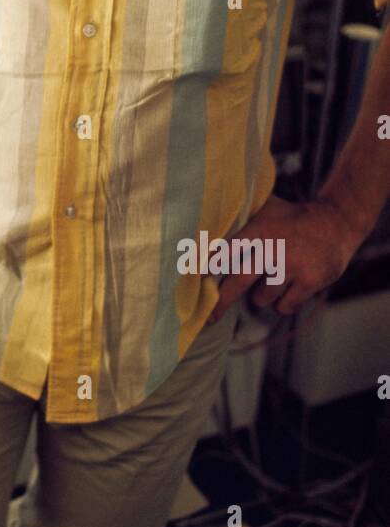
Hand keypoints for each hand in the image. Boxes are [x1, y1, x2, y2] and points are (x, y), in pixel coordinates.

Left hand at [205, 194, 362, 324]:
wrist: (336, 224)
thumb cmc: (291, 218)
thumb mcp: (266, 208)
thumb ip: (240, 216)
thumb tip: (203, 217)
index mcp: (258, 229)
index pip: (226, 249)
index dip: (206, 267)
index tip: (189, 281)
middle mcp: (273, 248)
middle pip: (238, 281)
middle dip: (220, 302)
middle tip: (207, 318)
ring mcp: (292, 266)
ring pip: (261, 298)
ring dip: (261, 295)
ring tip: (272, 277)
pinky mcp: (309, 282)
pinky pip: (284, 307)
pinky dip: (282, 304)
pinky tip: (289, 287)